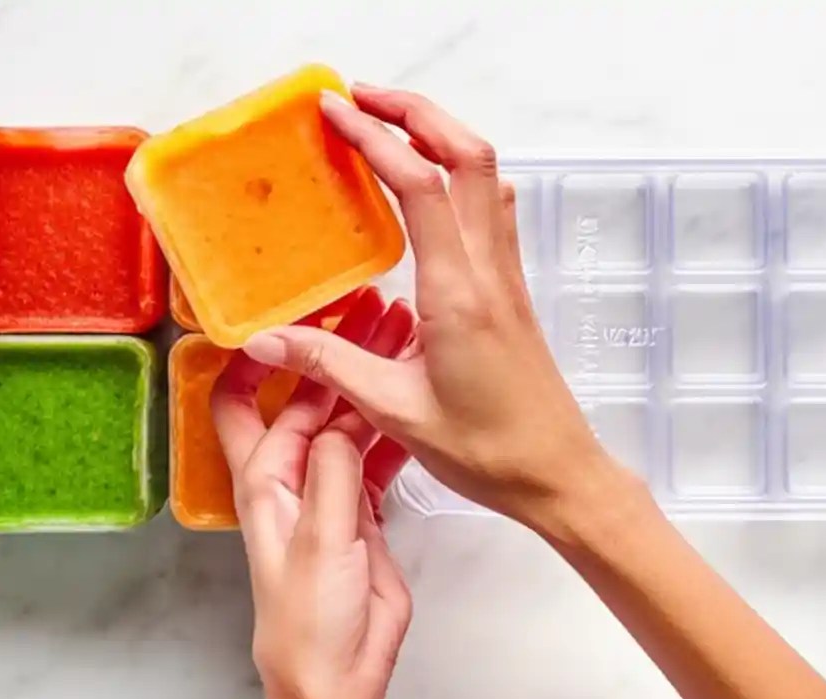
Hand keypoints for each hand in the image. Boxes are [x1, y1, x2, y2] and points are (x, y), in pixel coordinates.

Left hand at [212, 287, 415, 698]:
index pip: (252, 399)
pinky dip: (394, 425)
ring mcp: (327, 491)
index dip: (267, 354)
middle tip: (372, 313)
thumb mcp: (319, 538)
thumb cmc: (307, 624)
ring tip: (403, 342)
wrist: (339, 674)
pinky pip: (375, 453)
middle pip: (308, 399)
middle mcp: (292, 478)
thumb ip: (331, 473)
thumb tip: (340, 418)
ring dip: (370, 382)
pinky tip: (414, 401)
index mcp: (264, 480)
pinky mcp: (360, 509)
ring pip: (346, 420)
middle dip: (335, 353)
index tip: (291, 311)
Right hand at [241, 84, 631, 527]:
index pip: (423, 187)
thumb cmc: (490, 451)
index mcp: (458, 294)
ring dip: (443, 135)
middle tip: (361, 98)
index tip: (336, 112)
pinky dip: (462, 173)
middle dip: (416, 112)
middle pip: (469, 156)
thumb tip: (266, 337)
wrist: (559, 474)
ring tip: (390, 124)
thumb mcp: (394, 411)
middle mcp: (489, 271)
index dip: (378, 139)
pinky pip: (493, 208)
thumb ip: (330, 365)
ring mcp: (507, 275)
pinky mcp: (511, 289)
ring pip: (488, 175)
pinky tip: (432, 186)